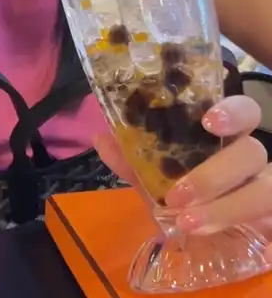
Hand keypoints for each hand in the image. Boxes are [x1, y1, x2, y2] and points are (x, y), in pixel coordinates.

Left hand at [95, 96, 271, 253]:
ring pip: (264, 189)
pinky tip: (251, 246)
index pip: (244, 111)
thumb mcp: (155, 180)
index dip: (232, 112)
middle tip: (178, 194)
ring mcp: (265, 188)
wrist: (211, 245)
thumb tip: (101, 137)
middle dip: (214, 173)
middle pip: (253, 151)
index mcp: (224, 137)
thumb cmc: (186, 199)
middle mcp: (250, 159)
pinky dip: (264, 237)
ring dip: (225, 208)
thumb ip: (131, 159)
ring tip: (188, 223)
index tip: (207, 121)